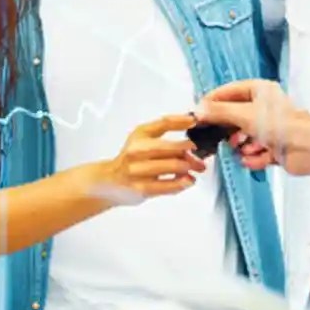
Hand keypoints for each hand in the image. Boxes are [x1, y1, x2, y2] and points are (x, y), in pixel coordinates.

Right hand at [90, 114, 206, 204]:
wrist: (109, 181)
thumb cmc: (131, 158)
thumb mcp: (143, 139)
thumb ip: (165, 135)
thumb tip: (193, 134)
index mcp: (140, 134)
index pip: (164, 123)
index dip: (182, 121)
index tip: (195, 122)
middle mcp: (137, 150)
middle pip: (173, 147)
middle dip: (191, 153)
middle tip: (200, 158)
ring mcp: (139, 170)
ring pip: (173, 166)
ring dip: (189, 168)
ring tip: (196, 169)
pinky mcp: (142, 188)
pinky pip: (169, 185)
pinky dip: (183, 183)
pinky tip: (188, 181)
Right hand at [195, 79, 309, 175]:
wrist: (308, 148)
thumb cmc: (282, 125)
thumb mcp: (243, 115)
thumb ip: (219, 112)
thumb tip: (198, 110)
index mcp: (260, 91)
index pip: (229, 92)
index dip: (212, 101)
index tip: (198, 113)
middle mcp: (265, 107)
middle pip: (236, 116)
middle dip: (226, 128)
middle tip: (213, 135)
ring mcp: (270, 128)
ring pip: (245, 136)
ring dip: (241, 145)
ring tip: (239, 148)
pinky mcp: (275, 147)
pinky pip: (256, 152)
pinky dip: (253, 157)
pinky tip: (251, 159)